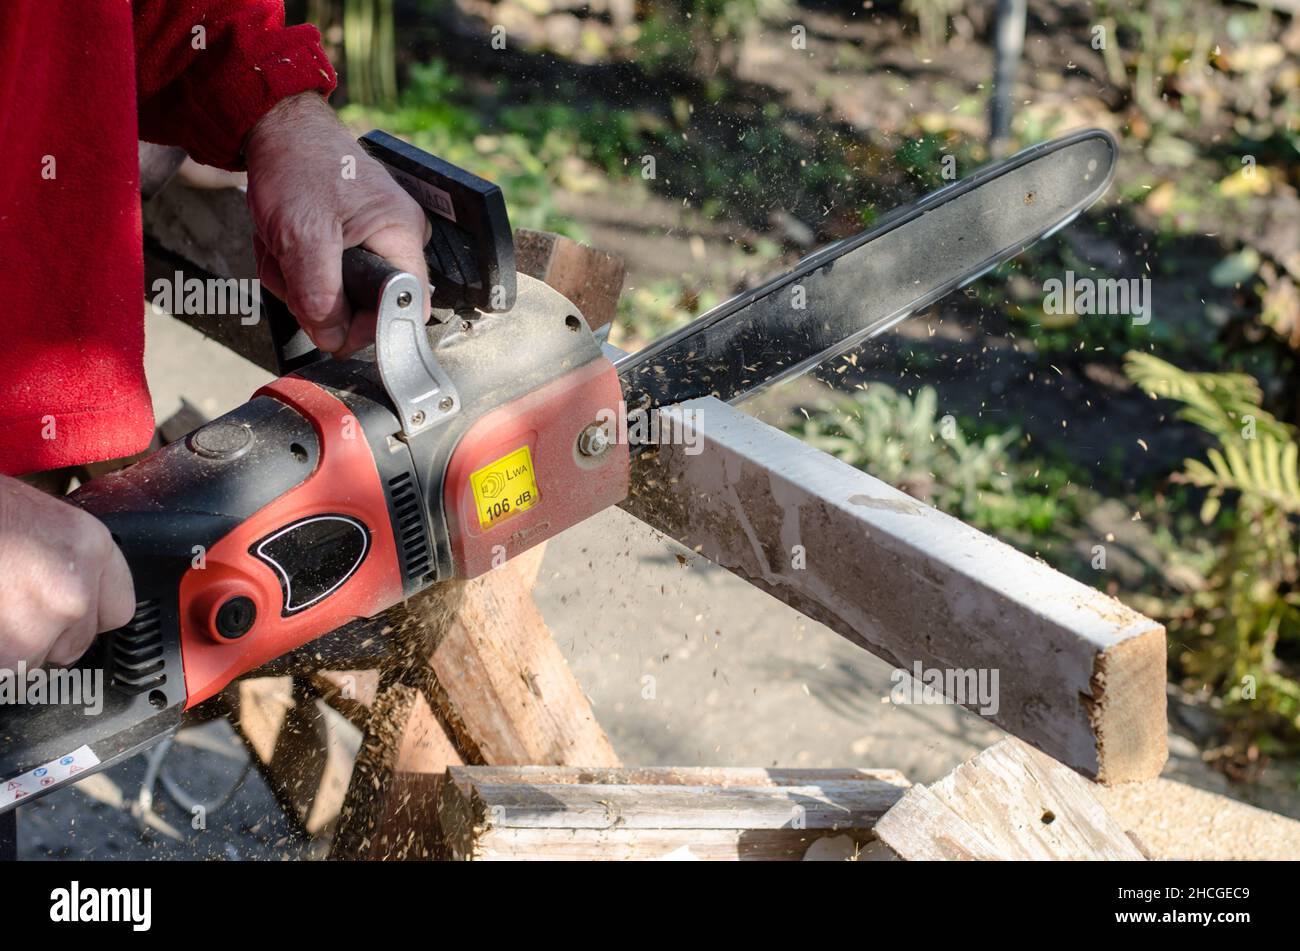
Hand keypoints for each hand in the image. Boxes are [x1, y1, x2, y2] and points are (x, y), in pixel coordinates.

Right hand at [0, 476, 135, 669]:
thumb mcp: (40, 522)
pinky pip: (6, 672)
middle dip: (41, 635)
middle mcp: (75, 589)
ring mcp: (38, 625)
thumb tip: (77, 602)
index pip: (116, 611)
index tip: (60, 611)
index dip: (83, 616)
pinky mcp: (7, 652)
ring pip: (32, 662)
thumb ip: (68, 564)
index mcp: (90, 548)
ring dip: (8, 647)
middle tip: (7, 600)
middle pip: (74, 645)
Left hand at [244, 92, 430, 356]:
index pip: (404, 307)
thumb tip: (332, 339)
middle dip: (316, 295)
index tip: (332, 331)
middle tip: (289, 265)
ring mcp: (369, 237)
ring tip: (280, 244)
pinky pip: (321, 274)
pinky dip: (293, 265)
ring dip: (296, 279)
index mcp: (401, 235)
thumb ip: (320, 294)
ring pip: (335, 293)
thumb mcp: (303, 236)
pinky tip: (281, 240)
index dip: (370, 327)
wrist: (272, 125)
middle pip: (364, 304)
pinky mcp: (346, 236)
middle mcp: (394, 238)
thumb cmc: (296, 164)